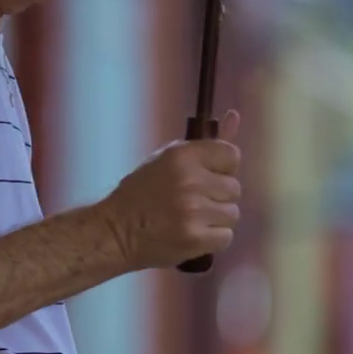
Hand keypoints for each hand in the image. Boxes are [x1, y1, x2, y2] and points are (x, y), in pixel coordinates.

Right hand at [99, 110, 241, 270]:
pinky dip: (213, 238)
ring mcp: (194, 211)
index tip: (209, 176)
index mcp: (182, 156)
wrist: (117, 231)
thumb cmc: (141, 192)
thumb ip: (203, 144)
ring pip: (232, 213)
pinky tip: (194, 234)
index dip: (222, 168)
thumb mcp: (166, 160)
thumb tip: (235, 115)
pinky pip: (226, 236)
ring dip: (216, 218)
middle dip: (218, 196)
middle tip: (195, 201)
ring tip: (193, 219)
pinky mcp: (195, 238)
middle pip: (234, 188)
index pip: (231, 155)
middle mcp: (191, 181)